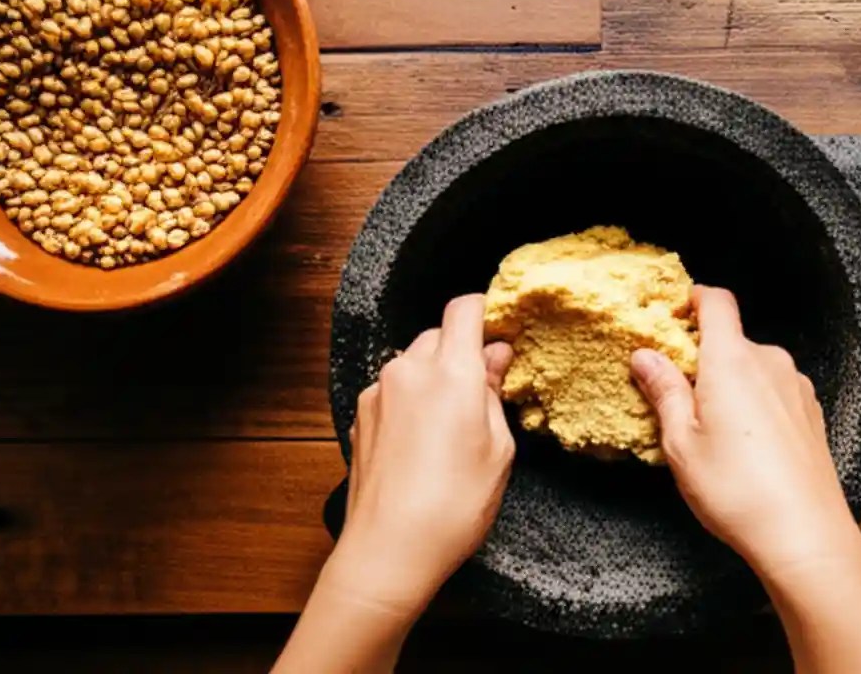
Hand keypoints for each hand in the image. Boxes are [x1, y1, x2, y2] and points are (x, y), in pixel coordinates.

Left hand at [321, 294, 515, 613]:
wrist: (388, 551)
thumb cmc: (452, 507)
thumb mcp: (498, 450)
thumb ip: (495, 393)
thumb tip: (496, 357)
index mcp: (451, 373)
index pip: (464, 308)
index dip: (485, 311)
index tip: (500, 329)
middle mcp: (409, 372)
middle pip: (439, 335)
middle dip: (462, 352)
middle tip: (485, 390)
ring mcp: (378, 393)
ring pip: (414, 363)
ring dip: (435, 378)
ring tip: (453, 425)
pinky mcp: (361, 416)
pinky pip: (393, 390)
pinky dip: (411, 401)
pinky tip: (424, 443)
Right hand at [630, 286, 860, 579]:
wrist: (805, 534)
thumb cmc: (738, 491)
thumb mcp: (681, 443)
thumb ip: (663, 391)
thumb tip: (645, 357)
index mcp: (733, 361)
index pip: (716, 302)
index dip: (693, 299)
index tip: (673, 315)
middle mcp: (770, 363)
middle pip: (731, 339)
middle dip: (702, 358)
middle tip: (677, 396)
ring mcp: (796, 388)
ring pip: (754, 368)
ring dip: (730, 385)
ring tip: (710, 431)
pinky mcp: (811, 413)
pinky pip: (774, 392)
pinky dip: (754, 404)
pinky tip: (744, 445)